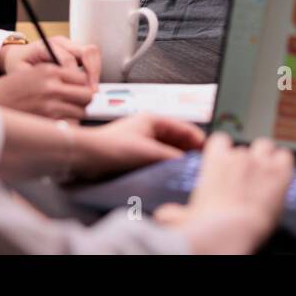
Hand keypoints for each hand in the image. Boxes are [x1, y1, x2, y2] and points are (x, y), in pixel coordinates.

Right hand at [0, 62, 94, 119]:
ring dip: (76, 114)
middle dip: (84, 100)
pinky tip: (57, 124)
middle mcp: (51, 87)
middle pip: (87, 95)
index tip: (82, 90)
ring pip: (81, 112)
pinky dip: (67, 127)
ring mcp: (49, 106)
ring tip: (64, 113)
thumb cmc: (9, 90)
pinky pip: (70, 126)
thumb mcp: (32, 72)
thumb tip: (80, 82)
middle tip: (77, 103)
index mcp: (49, 71)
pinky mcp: (46, 123)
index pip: (82, 77)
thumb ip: (56, 75)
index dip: (84, 85)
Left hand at [2, 37, 100, 88]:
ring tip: (92, 90)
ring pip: (92, 53)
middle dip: (93, 72)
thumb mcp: (20, 73)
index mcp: (47, 45)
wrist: (16, 55)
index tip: (78, 91)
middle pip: (87, 51)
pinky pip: (90, 58)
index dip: (75, 76)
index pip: (68, 59)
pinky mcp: (76, 52)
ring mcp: (71, 46)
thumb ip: (35, 80)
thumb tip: (52, 93)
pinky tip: (89, 86)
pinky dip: (93, 72)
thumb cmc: (18, 64)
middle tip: (92, 91)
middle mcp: (62, 43)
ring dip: (95, 72)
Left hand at [70, 113, 205, 178]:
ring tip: (188, 173)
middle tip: (201, 166)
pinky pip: (159, 159)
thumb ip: (171, 158)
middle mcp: (150, 128)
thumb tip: (190, 164)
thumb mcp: (147, 152)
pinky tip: (171, 175)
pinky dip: (167, 165)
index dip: (200, 140)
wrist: (84, 156)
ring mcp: (143, 141)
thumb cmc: (110, 147)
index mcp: (154, 119)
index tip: (211, 153)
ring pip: (170, 150)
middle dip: (191, 152)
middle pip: (179, 139)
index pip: (186, 128)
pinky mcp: (136, 154)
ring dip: (179, 160)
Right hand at [153, 133, 293, 254]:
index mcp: (214, 161)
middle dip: (246, 161)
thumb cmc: (207, 226)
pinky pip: (286, 156)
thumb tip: (163, 216)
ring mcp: (260, 162)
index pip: (220, 140)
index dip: (224, 151)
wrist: (232, 232)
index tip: (225, 163)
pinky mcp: (280, 172)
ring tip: (264, 174)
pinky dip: (283, 164)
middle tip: (245, 179)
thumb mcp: (183, 218)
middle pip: (244, 147)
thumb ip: (174, 213)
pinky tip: (280, 175)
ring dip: (265, 157)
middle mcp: (238, 156)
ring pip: (265, 146)